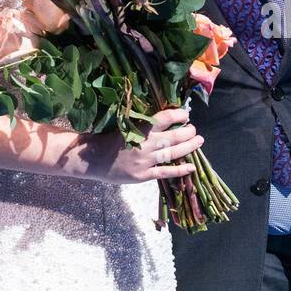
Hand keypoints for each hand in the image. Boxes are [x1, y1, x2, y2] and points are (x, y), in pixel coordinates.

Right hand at [86, 107, 201, 183]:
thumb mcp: (124, 125)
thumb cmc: (108, 139)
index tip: (185, 115)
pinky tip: (191, 167)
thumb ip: (142, 123)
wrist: (91, 159)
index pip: (164, 119)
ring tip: (199, 141)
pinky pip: (165, 172)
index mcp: (139, 129)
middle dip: (188, 132)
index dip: (178, 115)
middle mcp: (144, 144)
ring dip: (189, 147)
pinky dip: (180, 170)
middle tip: (194, 129)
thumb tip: (164, 117)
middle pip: (173, 137)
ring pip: (172, 153)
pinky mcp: (143, 175)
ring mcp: (144, 161)